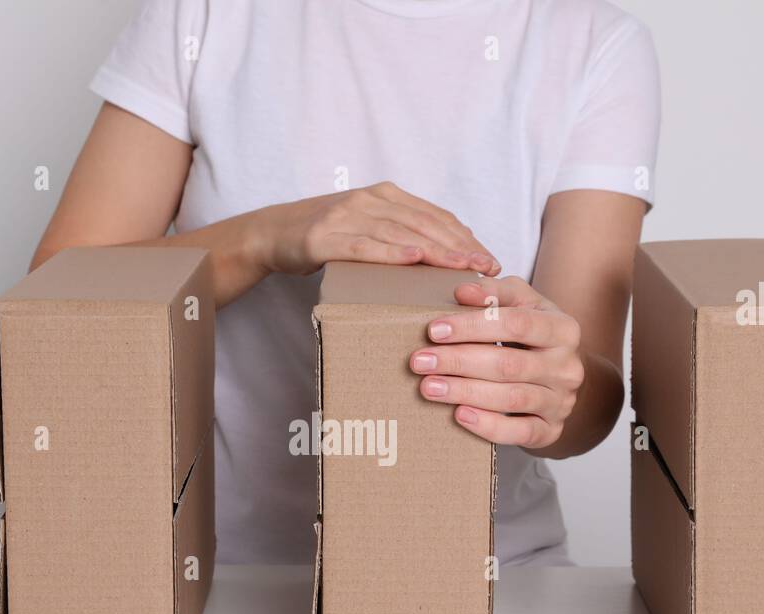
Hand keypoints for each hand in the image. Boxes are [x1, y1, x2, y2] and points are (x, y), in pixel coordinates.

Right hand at [254, 181, 500, 277]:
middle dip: (460, 246)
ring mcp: (347, 215)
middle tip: (487, 268)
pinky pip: (364, 246)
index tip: (490, 259)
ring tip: (462, 267)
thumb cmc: (325, 237)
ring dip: (435, 250)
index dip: (466, 237)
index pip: (436, 215)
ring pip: (400, 233)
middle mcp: (370, 199)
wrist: (272, 233)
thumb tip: (445, 250)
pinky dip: (390, 253)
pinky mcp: (325, 237)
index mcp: (386, 195)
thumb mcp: (366, 227)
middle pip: (424, 222)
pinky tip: (413, 259)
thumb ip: (400, 232)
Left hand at [409, 277, 583, 449]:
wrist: (558, 377)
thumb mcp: (521, 304)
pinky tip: (459, 415)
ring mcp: (562, 402)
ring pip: (511, 399)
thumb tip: (462, 290)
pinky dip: (488, 425)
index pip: (516, 324)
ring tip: (429, 387)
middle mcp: (567, 366)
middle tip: (420, 362)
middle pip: (508, 364)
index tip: (434, 330)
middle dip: (459, 362)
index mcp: (563, 328)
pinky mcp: (551, 430)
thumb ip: (494, 292)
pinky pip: (520, 433)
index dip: (472, 326)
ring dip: (465, 392)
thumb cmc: (531, 334)